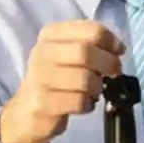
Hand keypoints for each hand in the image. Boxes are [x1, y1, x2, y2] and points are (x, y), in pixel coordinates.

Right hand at [0, 20, 124, 142]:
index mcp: (51, 34)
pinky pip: (79, 102)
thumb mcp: (66, 54)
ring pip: (85, 79)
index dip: (111, 40)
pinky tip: (83, 104)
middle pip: (86, 52)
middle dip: (108, 63)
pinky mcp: (43, 103)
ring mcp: (40, 79)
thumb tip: (118, 49)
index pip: (91, 29)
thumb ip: (90, 45)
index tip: (118, 51)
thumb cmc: (54, 79)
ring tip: (93, 91)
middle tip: (114, 73)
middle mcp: (42, 52)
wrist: (25, 113)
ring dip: (97, 87)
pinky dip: (88, 104)